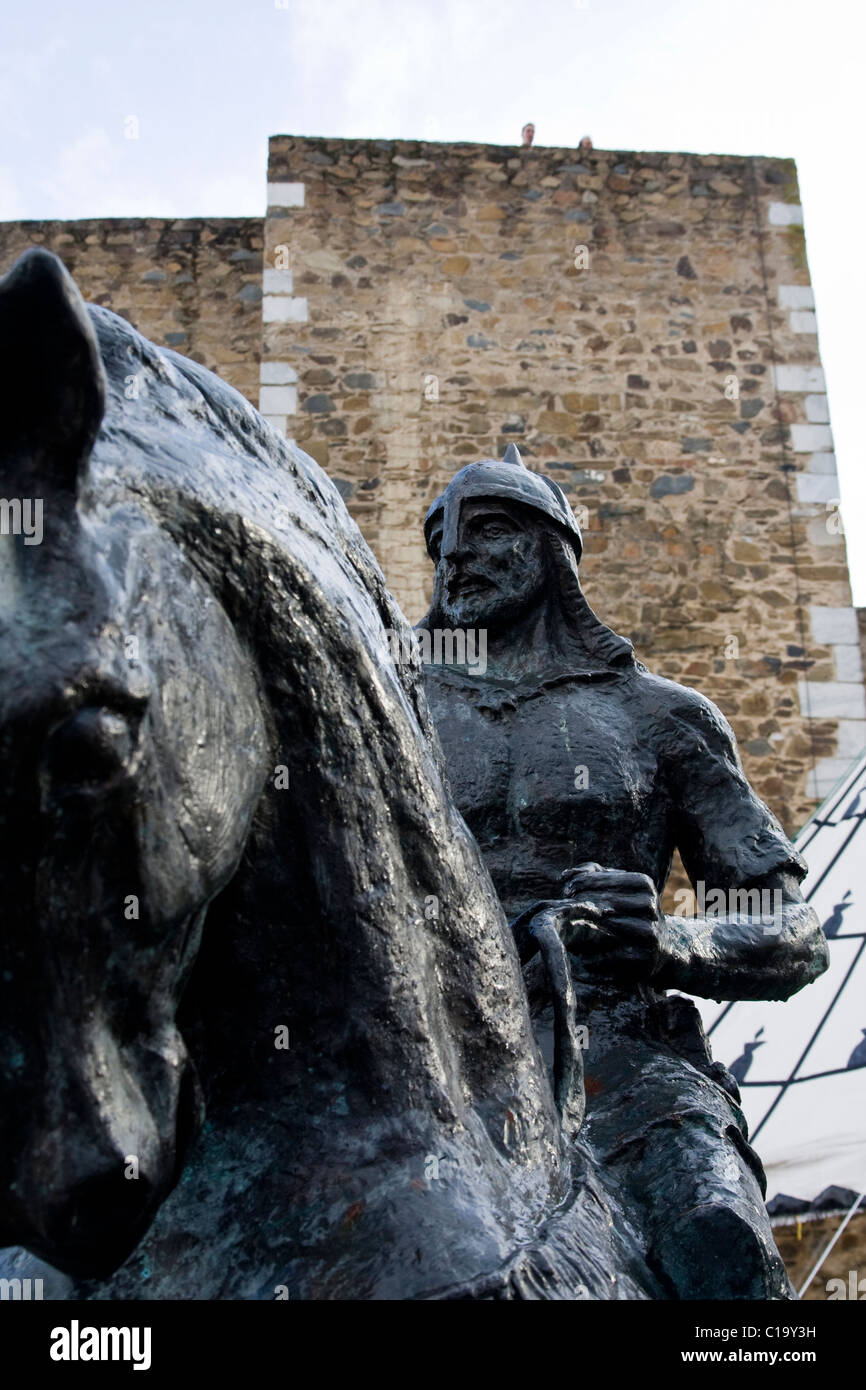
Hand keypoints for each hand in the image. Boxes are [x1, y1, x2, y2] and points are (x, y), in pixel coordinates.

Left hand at [514, 862, 665, 982]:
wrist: (655, 948)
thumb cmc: (623, 912)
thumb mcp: (611, 888)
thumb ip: (588, 876)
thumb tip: (564, 876)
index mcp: (643, 885)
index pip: (613, 878)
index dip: (587, 882)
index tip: (567, 890)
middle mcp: (651, 906)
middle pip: (613, 902)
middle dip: (586, 903)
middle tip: (565, 907)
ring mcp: (651, 933)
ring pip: (617, 926)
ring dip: (591, 926)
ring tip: (572, 926)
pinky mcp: (646, 958)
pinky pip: (618, 955)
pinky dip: (598, 955)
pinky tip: (583, 955)